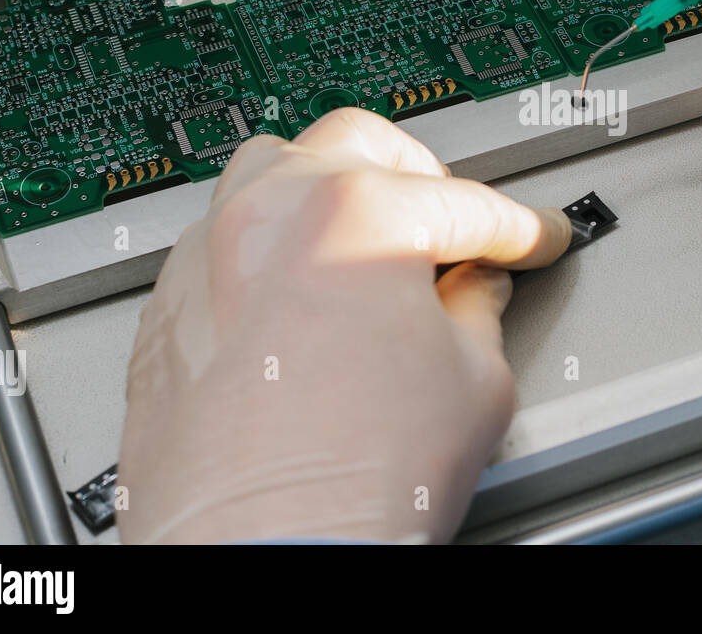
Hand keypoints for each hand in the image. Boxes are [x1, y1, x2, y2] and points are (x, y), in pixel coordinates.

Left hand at [117, 108, 571, 542]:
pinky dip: (271, 247)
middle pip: (362, 143)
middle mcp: (272, 215)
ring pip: (273, 170)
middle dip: (421, 173)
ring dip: (330, 187)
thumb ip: (481, 312)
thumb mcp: (476, 385)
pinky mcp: (168, 308)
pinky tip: (299, 290)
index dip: (520, 227)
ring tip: (366, 234)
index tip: (533, 240)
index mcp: (360, 214)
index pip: (467, 203)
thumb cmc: (352, 486)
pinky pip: (223, 240)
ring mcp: (208, 256)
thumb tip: (475, 292)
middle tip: (452, 220)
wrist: (262, 559)